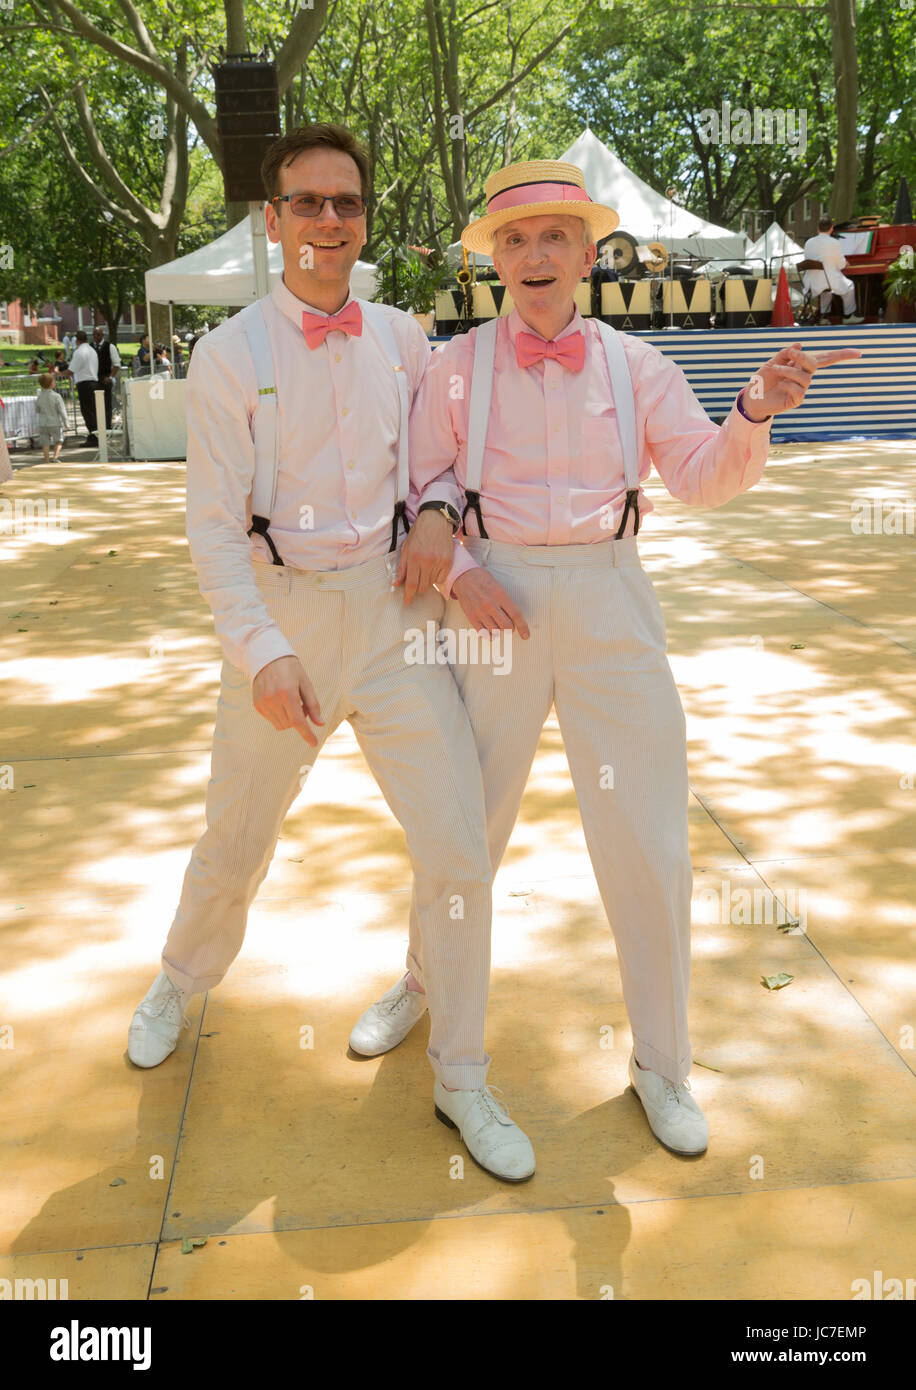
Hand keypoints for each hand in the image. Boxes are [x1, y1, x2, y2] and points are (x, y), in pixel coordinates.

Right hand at [251, 655, 323, 745]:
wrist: (266, 656)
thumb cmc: (290, 668)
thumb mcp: (305, 683)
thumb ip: (313, 705)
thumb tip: (320, 724)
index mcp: (287, 694)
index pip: (298, 721)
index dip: (306, 734)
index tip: (314, 743)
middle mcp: (272, 700)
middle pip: (290, 724)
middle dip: (299, 719)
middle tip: (301, 704)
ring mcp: (263, 703)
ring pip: (280, 725)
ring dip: (289, 719)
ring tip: (290, 702)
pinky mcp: (257, 705)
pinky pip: (272, 720)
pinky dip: (279, 715)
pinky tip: (280, 701)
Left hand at [394, 509, 454, 602]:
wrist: (436, 521)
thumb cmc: (418, 533)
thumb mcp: (406, 549)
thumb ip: (402, 567)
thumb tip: (396, 583)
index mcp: (414, 558)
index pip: (411, 584)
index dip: (408, 596)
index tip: (407, 602)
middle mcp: (427, 562)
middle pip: (422, 586)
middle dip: (417, 587)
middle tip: (415, 580)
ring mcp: (439, 562)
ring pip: (431, 583)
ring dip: (426, 581)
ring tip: (425, 569)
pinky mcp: (448, 562)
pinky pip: (441, 578)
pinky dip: (436, 577)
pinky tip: (433, 568)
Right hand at [452, 569, 529, 636]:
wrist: (463, 576)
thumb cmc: (482, 579)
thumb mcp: (498, 586)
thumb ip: (506, 601)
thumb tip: (514, 616)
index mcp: (500, 594)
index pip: (516, 614)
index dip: (523, 627)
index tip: (526, 635)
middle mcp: (490, 604)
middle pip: (507, 626)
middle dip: (511, 628)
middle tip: (510, 625)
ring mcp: (480, 612)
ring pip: (496, 631)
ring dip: (500, 631)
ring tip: (499, 625)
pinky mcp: (472, 617)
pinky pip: (483, 632)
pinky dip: (489, 635)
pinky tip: (491, 632)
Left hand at [742, 343, 862, 417]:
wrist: (752, 397)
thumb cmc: (763, 379)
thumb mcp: (772, 362)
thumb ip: (785, 354)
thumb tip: (800, 345)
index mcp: (802, 365)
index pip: (825, 358)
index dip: (841, 355)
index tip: (859, 352)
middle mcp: (804, 376)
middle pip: (815, 363)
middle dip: (804, 357)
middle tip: (791, 353)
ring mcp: (802, 389)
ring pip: (805, 377)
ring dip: (789, 370)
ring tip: (775, 370)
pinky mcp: (796, 401)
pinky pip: (798, 390)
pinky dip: (787, 384)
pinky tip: (779, 385)